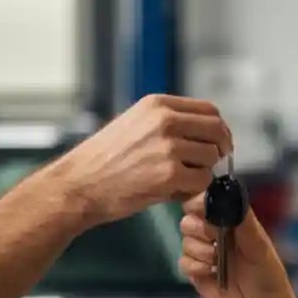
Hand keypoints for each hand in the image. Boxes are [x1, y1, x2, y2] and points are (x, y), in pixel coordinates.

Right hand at [49, 94, 232, 226]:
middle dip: (219, 149)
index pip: (209, 110)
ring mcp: (168, 147)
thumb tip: (203, 132)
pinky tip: (173, 192)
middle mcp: (164, 120)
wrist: (78, 185)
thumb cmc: (103, 161)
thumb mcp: (133, 124)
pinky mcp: (169, 175)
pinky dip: (193, 190)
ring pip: (211, 158)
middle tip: (210, 165)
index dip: (219, 129)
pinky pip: (202, 182)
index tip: (217, 143)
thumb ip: (166, 122)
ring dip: (203, 172)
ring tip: (180, 180)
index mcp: (157, 105)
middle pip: (217, 130)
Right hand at [178, 192, 297, 297]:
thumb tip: (230, 197)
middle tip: (214, 240)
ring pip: (184, 240)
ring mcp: (202, 252)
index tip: (200, 208)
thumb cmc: (266, 273)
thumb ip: (244, 222)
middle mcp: (213, 233)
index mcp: (229, 221)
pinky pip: (182, 262)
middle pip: (189, 219)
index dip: (198, 202)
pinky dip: (194, 266)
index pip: (206, 202)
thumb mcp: (259, 246)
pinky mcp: (195, 271)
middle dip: (199, 229)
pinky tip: (209, 272)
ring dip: (200, 250)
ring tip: (217, 261)